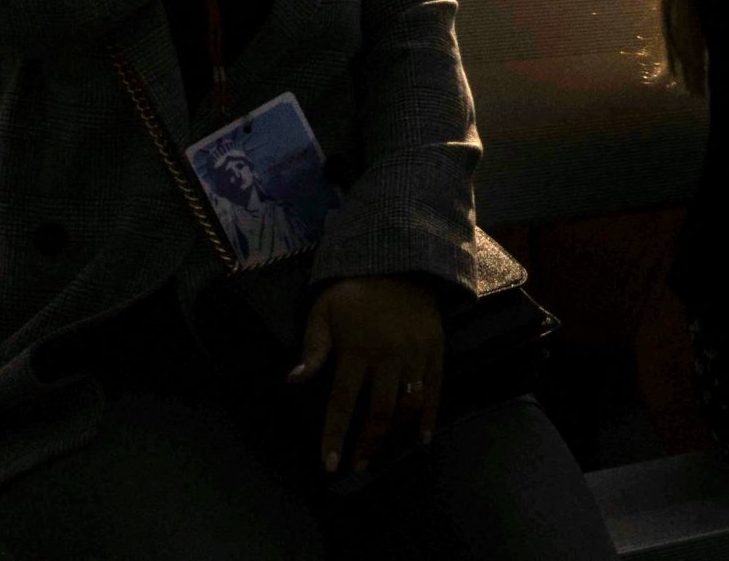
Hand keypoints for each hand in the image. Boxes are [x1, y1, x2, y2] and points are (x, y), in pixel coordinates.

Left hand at [287, 275, 444, 472]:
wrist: (401, 262)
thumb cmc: (354, 292)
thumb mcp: (324, 311)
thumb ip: (312, 348)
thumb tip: (293, 380)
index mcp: (357, 349)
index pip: (342, 402)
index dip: (335, 435)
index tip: (329, 464)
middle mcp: (389, 356)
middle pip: (378, 412)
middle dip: (366, 444)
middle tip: (356, 466)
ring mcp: (416, 354)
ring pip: (407, 406)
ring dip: (393, 436)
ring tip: (380, 455)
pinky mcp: (436, 350)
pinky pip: (435, 390)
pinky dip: (429, 417)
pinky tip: (422, 439)